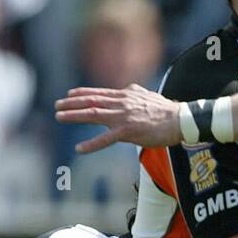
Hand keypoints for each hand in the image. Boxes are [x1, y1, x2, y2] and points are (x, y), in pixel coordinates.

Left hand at [54, 84, 181, 153]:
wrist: (180, 120)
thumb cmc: (167, 111)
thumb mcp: (147, 95)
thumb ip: (134, 93)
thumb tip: (127, 88)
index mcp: (126, 96)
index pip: (99, 93)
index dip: (82, 93)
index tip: (69, 94)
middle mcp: (121, 103)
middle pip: (91, 101)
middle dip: (71, 103)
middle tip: (57, 105)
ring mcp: (124, 117)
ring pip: (93, 115)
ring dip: (74, 116)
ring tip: (59, 117)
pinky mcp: (129, 132)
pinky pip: (106, 139)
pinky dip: (91, 144)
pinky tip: (79, 149)